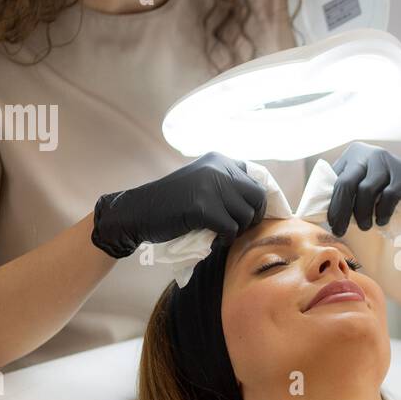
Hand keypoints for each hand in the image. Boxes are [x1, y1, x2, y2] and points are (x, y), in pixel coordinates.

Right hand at [90, 152, 267, 258]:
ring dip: (236, 230)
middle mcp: (217, 167)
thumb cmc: (170, 203)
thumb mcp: (201, 183)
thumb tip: (262, 200)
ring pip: (246, 215)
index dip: (257, 201)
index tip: (248, 215)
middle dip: (253, 216)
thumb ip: (226, 184)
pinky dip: (224, 240)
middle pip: (258, 196)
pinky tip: (212, 240)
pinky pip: (230, 229)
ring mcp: (210, 186)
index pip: (256, 178)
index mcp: (219, 159)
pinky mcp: (202, 207)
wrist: (138, 212)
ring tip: (219, 233)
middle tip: (237, 228)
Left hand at [327, 141, 400, 236]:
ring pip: (366, 190)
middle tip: (340, 230)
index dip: (331, 205)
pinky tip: (383, 221)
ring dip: (363, 214)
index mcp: (354, 155)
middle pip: (347, 184)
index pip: (335, 180)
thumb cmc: (387, 187)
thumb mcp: (365, 182)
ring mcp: (388, 163)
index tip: (332, 225)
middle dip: (341, 211)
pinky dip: (383, 212)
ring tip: (366, 226)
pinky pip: (389, 196)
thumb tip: (322, 212)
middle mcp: (370, 154)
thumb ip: (347, 191)